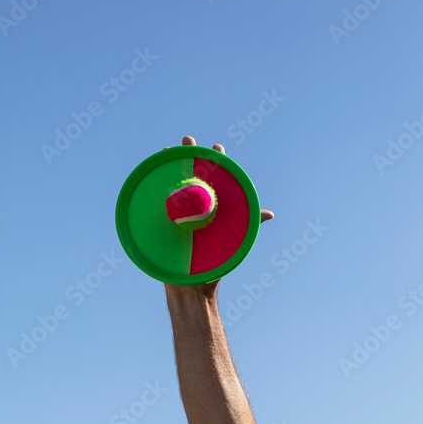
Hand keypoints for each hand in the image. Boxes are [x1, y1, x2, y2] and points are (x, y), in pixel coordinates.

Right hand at [163, 135, 273, 299]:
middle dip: (190, 155)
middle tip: (188, 140)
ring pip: (174, 184)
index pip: (216, 178)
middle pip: (192, 174)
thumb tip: (269, 213)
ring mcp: (179, 212)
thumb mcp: (234, 237)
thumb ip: (250, 222)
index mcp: (212, 206)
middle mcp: (195, 205)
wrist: (192, 283)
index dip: (217, 162)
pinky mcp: (166, 222)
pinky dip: (155, 187)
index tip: (217, 148)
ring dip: (170, 165)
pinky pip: (160, 202)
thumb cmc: (214, 262)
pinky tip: (152, 175)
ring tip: (167, 150)